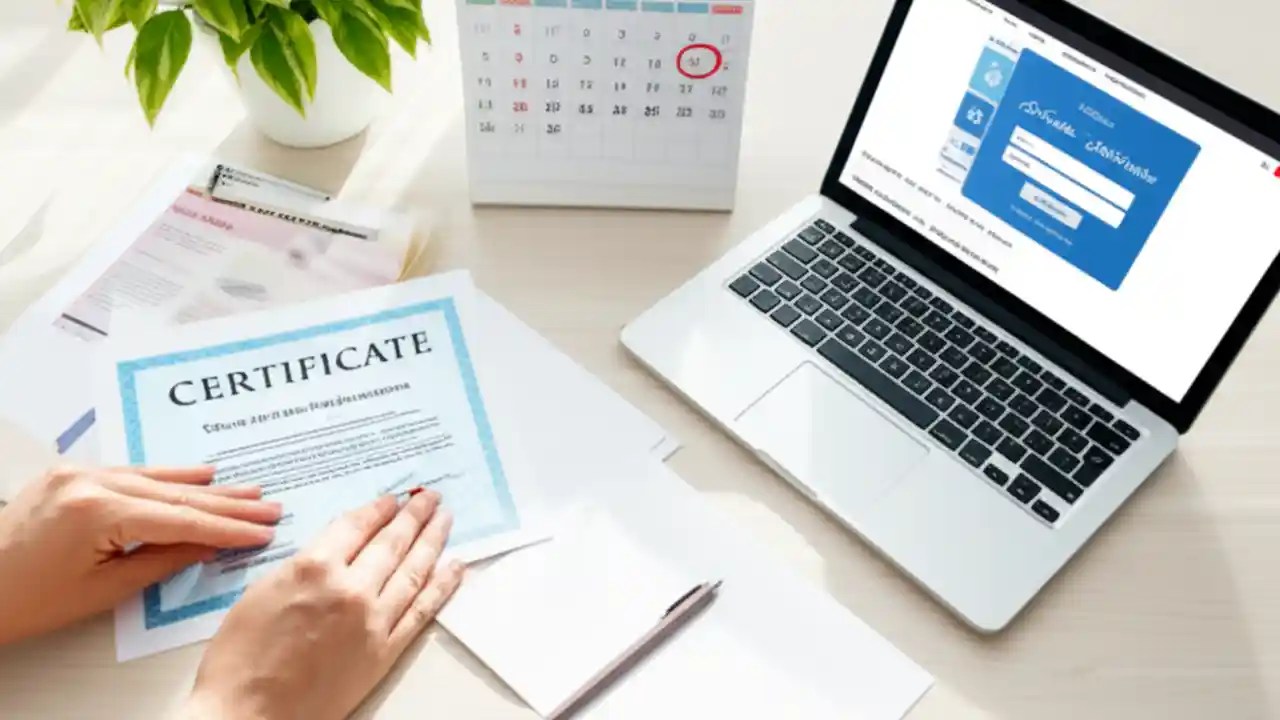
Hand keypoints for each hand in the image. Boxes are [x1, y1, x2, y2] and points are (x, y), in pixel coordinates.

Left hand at [0, 465, 278, 643]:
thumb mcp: (104, 590)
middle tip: (269, 506)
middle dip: (226, 504)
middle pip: (175, 494)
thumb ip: (162, 561)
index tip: (264, 530)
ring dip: (204, 487)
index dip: (228, 528)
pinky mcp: (71, 474)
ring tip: (248, 490)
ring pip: (157, 478)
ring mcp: (78, 472)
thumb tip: (208, 545)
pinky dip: (167, 477)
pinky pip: (131, 472)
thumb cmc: (28, 601)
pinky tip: (199, 474)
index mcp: (98, 511)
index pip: (181, 519)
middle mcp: (90, 481)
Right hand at [182, 491, 463, 719]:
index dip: (378, 509)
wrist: (249, 713)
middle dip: (414, 515)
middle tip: (430, 497)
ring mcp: (373, 620)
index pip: (357, 526)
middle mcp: (351, 588)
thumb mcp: (262, 591)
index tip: (393, 499)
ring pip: (414, 569)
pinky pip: (422, 610)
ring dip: (433, 540)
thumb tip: (335, 550)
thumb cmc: (241, 657)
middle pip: (392, 542)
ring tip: (446, 519)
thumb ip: (304, 566)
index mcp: (314, 567)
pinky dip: (442, 586)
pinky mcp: (385, 651)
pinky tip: (455, 567)